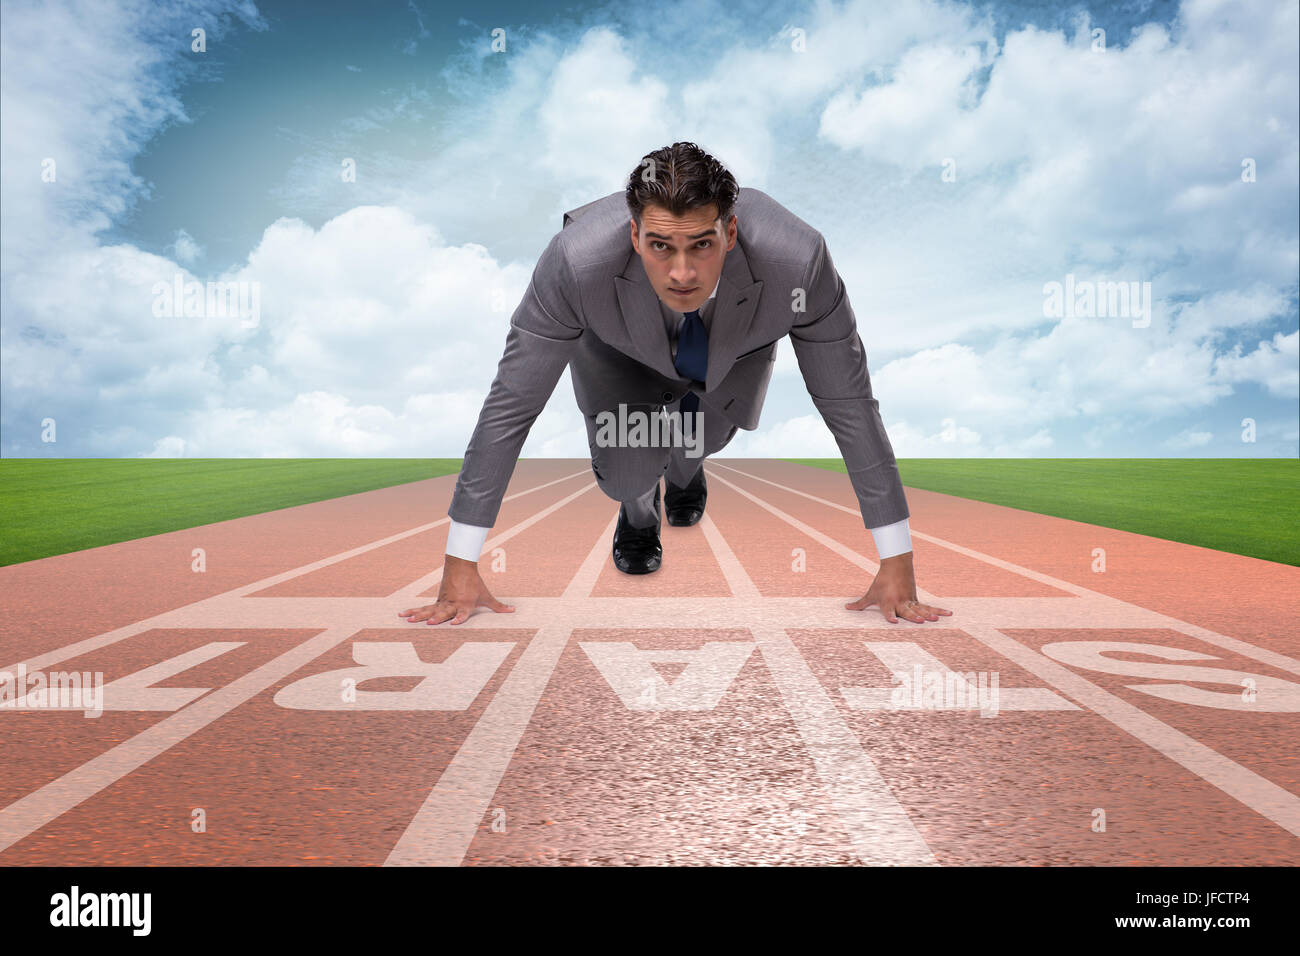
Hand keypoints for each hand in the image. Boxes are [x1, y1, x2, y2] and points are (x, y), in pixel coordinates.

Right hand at [398, 555, 515, 624]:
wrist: (460, 566)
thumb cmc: (474, 583)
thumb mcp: (486, 595)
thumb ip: (498, 606)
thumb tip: (513, 610)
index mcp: (465, 604)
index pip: (463, 613)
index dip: (459, 619)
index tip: (454, 623)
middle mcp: (452, 604)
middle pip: (443, 612)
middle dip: (436, 618)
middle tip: (428, 623)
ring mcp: (442, 602)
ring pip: (429, 610)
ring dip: (419, 615)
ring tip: (408, 620)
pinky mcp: (436, 601)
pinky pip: (423, 607)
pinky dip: (413, 611)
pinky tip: (402, 615)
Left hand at [845, 552, 951, 623]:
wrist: (896, 565)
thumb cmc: (882, 582)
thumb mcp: (871, 593)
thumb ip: (860, 604)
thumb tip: (847, 608)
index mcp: (888, 602)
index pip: (888, 611)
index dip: (890, 616)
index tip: (893, 621)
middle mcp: (900, 602)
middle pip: (907, 611)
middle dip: (913, 616)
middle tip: (920, 621)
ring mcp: (910, 601)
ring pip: (920, 609)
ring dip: (929, 614)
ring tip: (935, 619)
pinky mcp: (917, 600)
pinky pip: (929, 607)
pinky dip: (939, 610)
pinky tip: (949, 613)